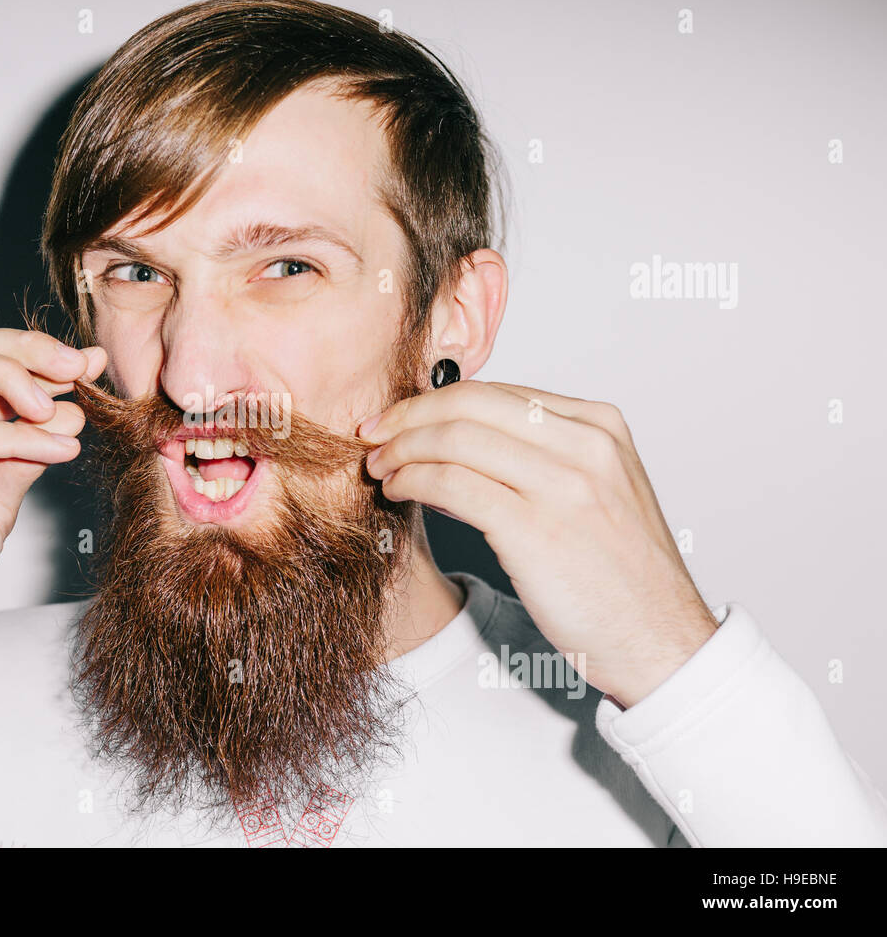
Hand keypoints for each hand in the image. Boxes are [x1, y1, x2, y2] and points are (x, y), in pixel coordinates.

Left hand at [361, 380, 717, 706]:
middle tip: (371, 435)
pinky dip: (413, 481)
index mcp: (600, 426)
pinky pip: (452, 484)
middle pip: (470, 404)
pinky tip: (399, 492)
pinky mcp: (536, 529)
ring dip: (402, 450)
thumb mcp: (597, 489)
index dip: (435, 401)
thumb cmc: (620, 573)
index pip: (497, 392)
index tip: (399, 418)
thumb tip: (459, 433)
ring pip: (455, 439)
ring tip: (380, 469)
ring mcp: (564, 485)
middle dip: (408, 416)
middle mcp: (586, 445)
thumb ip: (543, 453)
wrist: (661, 640)